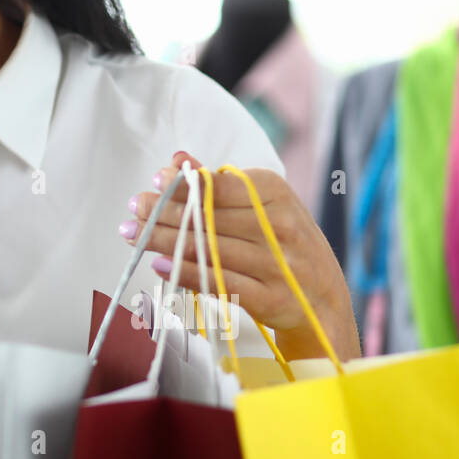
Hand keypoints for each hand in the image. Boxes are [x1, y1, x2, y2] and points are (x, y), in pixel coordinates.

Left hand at [121, 151, 360, 362]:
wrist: (324, 300)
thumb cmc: (283, 244)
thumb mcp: (263, 205)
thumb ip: (220, 183)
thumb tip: (178, 158)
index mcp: (277, 194)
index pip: (221, 186)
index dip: (185, 184)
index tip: (155, 181)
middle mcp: (280, 226)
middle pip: (209, 217)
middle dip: (165, 212)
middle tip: (135, 208)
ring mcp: (277, 264)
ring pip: (208, 248)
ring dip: (164, 241)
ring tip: (134, 235)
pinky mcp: (271, 298)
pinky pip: (218, 281)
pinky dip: (185, 272)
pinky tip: (158, 265)